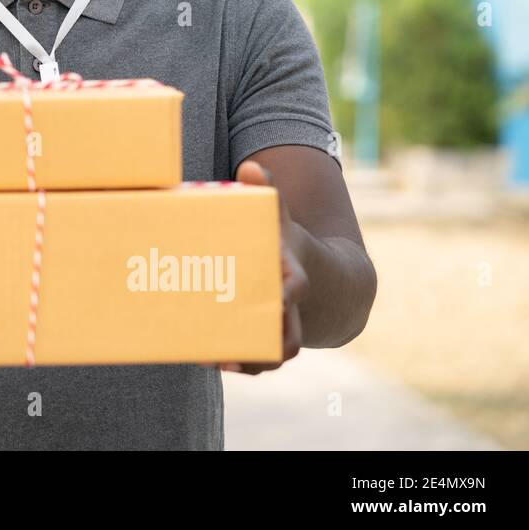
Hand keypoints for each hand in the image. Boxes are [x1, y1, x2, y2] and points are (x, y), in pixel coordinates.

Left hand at [205, 160, 307, 374]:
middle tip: (230, 335)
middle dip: (264, 338)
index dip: (286, 294)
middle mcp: (292, 308)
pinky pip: (261, 360)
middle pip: (289, 332)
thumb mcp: (281, 218)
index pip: (296, 288)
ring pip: (276, 353)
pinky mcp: (270, 339)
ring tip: (215, 359)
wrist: (320, 276)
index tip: (275, 297)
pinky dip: (241, 364)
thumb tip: (250, 165)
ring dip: (249, 360)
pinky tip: (208, 359)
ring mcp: (284, 327)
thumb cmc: (289, 244)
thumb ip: (267, 194)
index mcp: (295, 276)